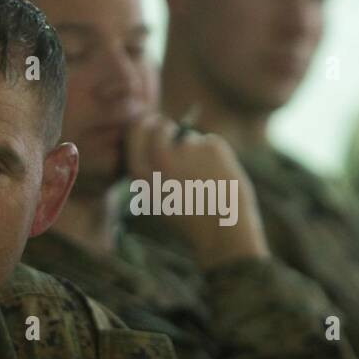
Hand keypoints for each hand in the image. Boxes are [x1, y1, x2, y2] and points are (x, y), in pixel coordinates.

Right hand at [124, 113, 268, 267]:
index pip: (135, 130)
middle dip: (166, 129)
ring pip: (189, 138)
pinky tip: (220, 178)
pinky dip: (216, 156)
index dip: (144, 126)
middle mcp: (161, 157)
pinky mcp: (212, 145)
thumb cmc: (190, 221)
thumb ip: (151, 172)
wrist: (224, 232)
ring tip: (206, 180)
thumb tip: (154, 141)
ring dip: (196, 150)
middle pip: (159, 125)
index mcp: (142, 173)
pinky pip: (211, 143)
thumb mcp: (158, 200)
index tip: (152, 126)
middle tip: (179, 140)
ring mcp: (187, 149)